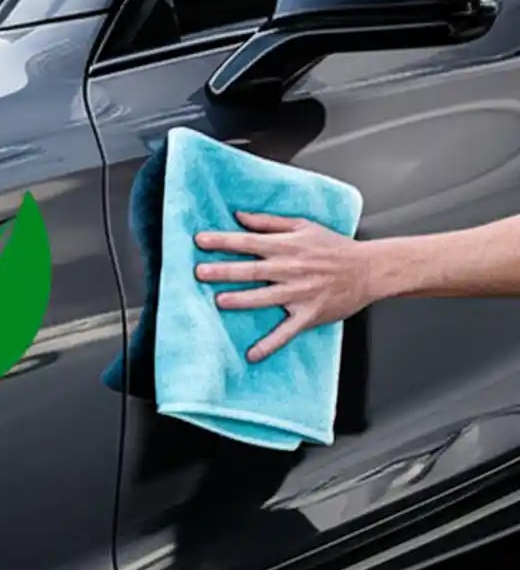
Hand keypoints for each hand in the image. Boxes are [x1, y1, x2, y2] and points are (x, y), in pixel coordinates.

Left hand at [194, 212, 373, 362]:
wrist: (370, 269)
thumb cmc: (335, 247)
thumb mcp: (303, 226)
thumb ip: (269, 222)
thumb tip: (239, 216)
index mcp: (286, 247)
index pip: (248, 242)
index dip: (222, 241)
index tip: (199, 240)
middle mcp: (290, 270)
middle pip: (251, 270)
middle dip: (224, 271)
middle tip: (199, 272)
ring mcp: (299, 294)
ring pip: (264, 298)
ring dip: (241, 300)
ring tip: (219, 301)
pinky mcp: (309, 314)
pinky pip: (286, 332)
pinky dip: (270, 344)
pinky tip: (252, 354)